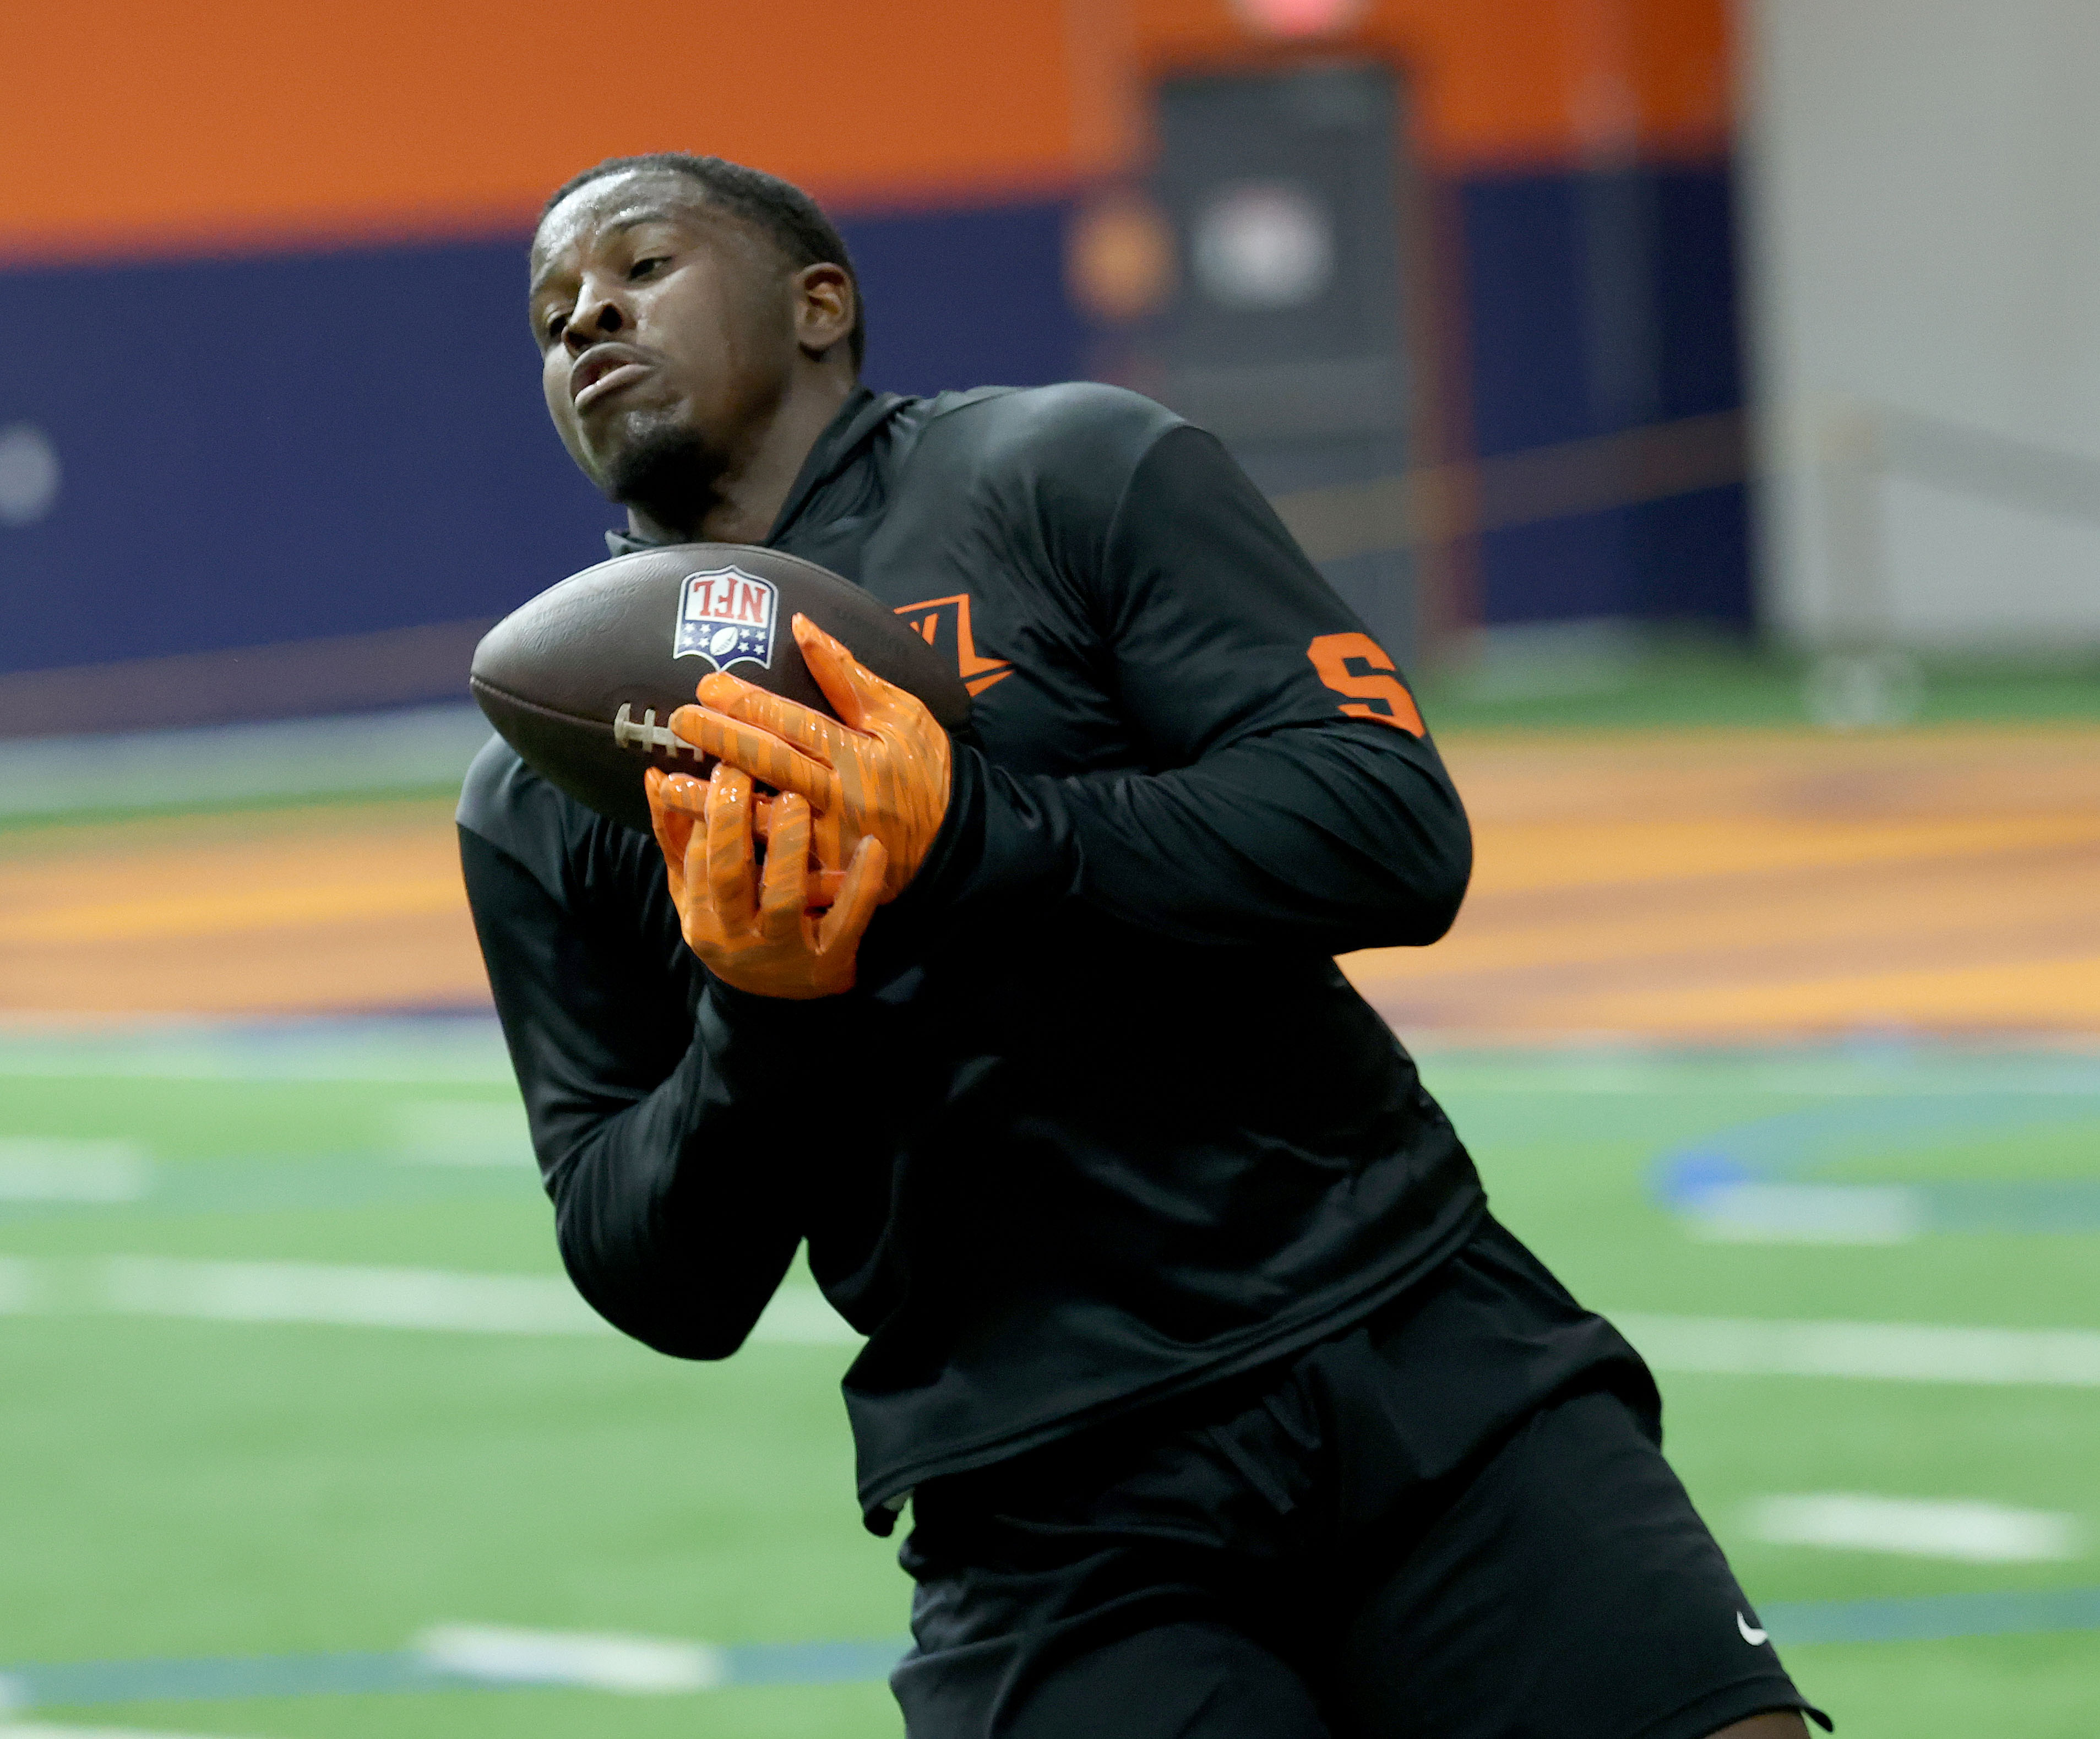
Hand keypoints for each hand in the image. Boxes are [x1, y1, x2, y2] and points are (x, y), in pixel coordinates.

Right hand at [646, 761, 885, 998]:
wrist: (780, 1000)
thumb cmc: (736, 924)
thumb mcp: (698, 892)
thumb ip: (676, 838)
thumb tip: (654, 777)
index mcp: (701, 917)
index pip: (697, 858)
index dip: (709, 810)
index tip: (726, 761)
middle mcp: (736, 938)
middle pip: (728, 876)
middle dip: (734, 821)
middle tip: (749, 768)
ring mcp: (783, 952)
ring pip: (783, 898)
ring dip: (789, 847)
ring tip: (796, 799)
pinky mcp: (829, 961)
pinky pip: (846, 920)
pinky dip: (862, 883)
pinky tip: (874, 845)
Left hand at [669, 614, 950, 902]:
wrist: (958, 842)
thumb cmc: (927, 769)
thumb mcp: (901, 713)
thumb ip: (847, 675)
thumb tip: (802, 627)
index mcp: (859, 753)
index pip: (794, 723)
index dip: (748, 704)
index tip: (707, 686)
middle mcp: (842, 797)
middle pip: (772, 765)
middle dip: (722, 740)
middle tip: (677, 721)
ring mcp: (831, 841)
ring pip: (763, 821)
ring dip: (713, 803)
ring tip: (668, 784)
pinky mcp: (826, 876)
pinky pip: (774, 865)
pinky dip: (737, 851)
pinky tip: (701, 839)